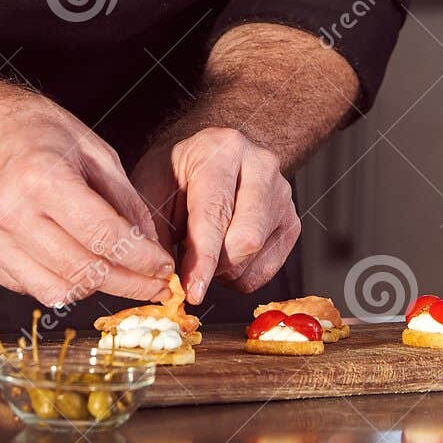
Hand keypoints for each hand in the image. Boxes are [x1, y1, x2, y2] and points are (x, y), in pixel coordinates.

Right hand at [0, 97, 173, 305]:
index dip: (141, 259)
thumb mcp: (90, 148)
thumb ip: (123, 198)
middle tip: (153, 286)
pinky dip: (60, 281)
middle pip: (83, 271)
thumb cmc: (32, 130)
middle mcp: (10, 212)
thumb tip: (149, 246)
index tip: (163, 268)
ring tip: (118, 275)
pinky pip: (30, 287)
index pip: (103, 236)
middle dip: (128, 283)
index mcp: (42, 177)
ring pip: (57, 291)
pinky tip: (74, 261)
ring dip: (96, 288)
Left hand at [131, 127, 299, 303]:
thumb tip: (165, 279)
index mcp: (222, 150)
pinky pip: (268, 269)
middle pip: (247, 238)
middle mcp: (261, 166)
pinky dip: (241, 275)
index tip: (193, 291)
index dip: (203, 258)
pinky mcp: (291, 221)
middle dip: (215, 265)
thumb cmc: (178, 173)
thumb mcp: (152, 189)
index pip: (216, 213)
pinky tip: (225, 254)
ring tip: (206, 251)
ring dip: (225, 270)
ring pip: (257, 255)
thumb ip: (154, 231)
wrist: (211, 156)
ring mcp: (282, 193)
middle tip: (190, 264)